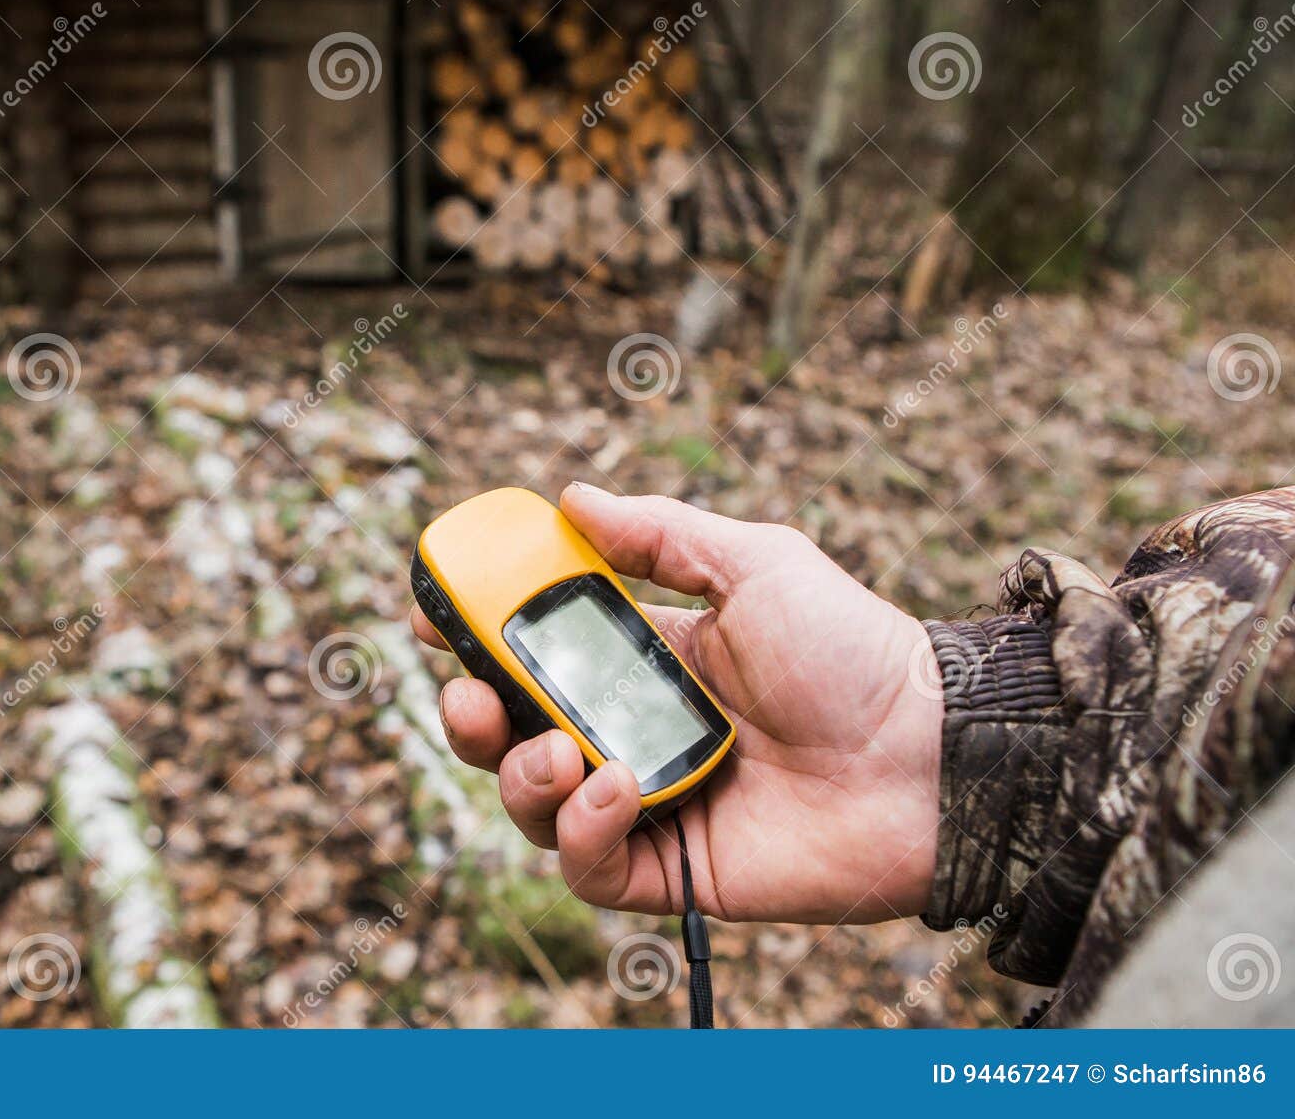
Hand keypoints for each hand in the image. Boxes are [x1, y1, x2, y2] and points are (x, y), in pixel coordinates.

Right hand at [409, 484, 942, 923]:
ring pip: (535, 805)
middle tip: (468, 692)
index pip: (537, 651)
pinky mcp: (673, 870)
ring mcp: (652, 804)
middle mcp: (637, 732)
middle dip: (470, 715)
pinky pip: (588, 867)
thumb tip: (571, 496)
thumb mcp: (756, 564)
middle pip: (514, 733)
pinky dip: (583, 830)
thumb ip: (660, 536)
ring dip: (521, 774)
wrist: (932, 755)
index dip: (477, 635)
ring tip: (562, 749)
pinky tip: (617, 788)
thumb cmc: (856, 652)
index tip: (434, 614)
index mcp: (648, 660)